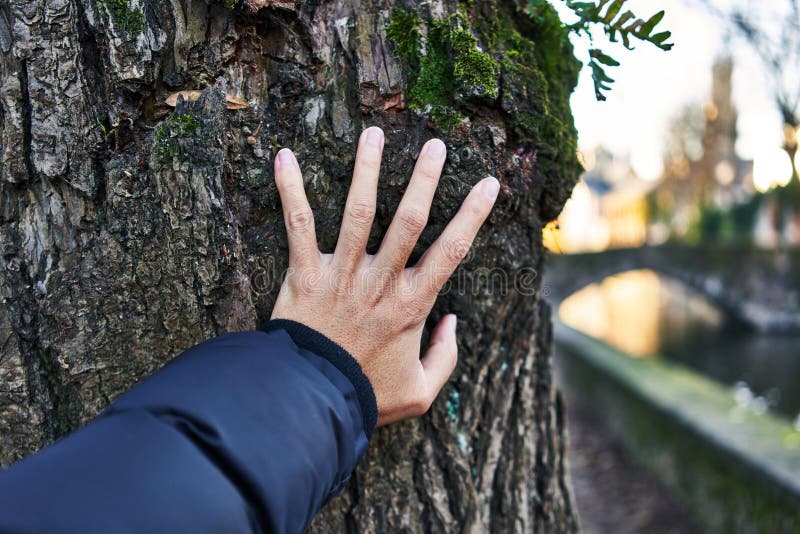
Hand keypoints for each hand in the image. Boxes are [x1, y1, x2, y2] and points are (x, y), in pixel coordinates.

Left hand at [270, 127, 498, 425]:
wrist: (310, 402)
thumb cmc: (367, 396)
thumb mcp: (421, 391)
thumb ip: (445, 357)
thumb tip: (454, 322)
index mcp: (411, 304)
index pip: (451, 251)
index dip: (473, 215)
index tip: (489, 183)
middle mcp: (380, 281)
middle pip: (408, 220)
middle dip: (425, 179)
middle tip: (437, 145)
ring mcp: (342, 274)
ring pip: (358, 212)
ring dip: (366, 169)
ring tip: (373, 133)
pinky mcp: (305, 274)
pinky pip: (298, 226)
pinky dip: (290, 190)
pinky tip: (284, 156)